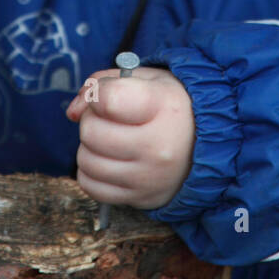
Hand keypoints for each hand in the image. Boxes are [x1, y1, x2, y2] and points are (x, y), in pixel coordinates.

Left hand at [65, 66, 195, 209]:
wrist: (205, 144)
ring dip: (90, 147)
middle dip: (92, 120)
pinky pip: (91, 186)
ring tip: (113, 140)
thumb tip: (73, 112)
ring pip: (86, 161)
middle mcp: (158, 146)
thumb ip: (101, 84)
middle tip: (111, 120)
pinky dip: (92, 172)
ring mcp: (149, 177)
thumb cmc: (168, 106)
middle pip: (91, 132)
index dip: (98, 95)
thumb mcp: (143, 79)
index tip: (107, 96)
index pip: (108, 100)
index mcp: (163, 107)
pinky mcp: (140, 198)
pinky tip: (110, 161)